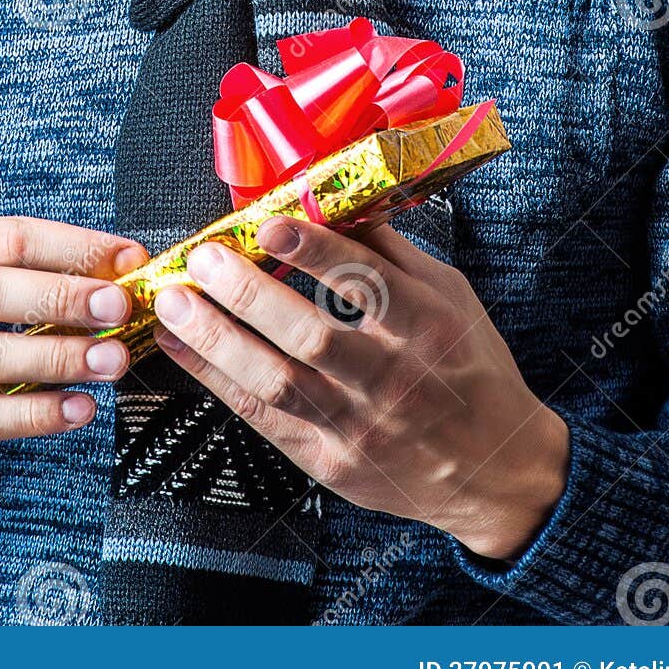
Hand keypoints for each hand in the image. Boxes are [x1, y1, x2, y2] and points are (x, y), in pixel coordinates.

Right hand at [0, 216, 149, 474]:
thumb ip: (11, 263)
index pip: (10, 236)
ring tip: (112, 361)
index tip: (127, 259)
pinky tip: (77, 411)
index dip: (75, 246)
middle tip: (119, 307)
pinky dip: (34, 416)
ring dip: (59, 360)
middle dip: (64, 298)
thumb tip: (109, 267)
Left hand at [152, 214, 569, 560]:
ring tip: (172, 301)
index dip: (315, 253)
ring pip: (276, 382)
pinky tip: (178, 347)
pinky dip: (215, 379)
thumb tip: (335, 198)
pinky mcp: (329, 462)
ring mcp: (358, 427)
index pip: (366, 285)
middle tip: (202, 258)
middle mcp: (393, 380)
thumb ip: (390, 251)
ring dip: (216, 339)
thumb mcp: (450, 296)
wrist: (496, 471)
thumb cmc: (471, 367)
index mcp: (428, 327)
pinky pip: (262, 417)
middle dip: (249, 295)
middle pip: (311, 337)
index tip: (270, 224)